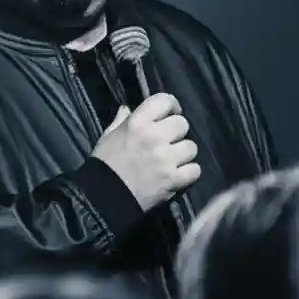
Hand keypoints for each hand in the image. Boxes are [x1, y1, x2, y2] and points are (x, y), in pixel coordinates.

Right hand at [91, 93, 200, 211]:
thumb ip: (121, 121)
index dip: (171, 105)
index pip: (164, 100)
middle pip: (182, 124)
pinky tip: (179, 174)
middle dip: (177, 132)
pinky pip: (195, 169)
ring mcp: (165, 158)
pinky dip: (189, 173)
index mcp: (137, 123)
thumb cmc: (105, 164)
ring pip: (191, 147)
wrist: (104, 198)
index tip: (171, 113)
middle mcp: (154, 136)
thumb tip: (127, 108)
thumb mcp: (108, 137)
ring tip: (173, 160)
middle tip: (169, 141)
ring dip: (184, 153)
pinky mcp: (173, 179)